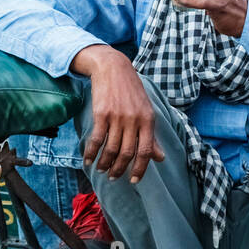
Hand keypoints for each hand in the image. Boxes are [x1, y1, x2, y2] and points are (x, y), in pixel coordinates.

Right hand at [72, 45, 164, 182]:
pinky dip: (91, 153)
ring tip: (101, 169)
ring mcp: (117, 117)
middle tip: (113, 177)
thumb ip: (152, 135)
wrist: (113, 68)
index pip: (145, 151)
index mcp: (148, 120)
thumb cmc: (131, 91)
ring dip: (105, 163)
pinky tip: (88, 160)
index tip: (134, 180)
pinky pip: (96, 140)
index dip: (140, 169)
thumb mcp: (146, 110)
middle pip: (127, 153)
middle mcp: (134, 120)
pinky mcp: (101, 114)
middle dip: (119, 169)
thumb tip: (160, 158)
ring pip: (111, 149)